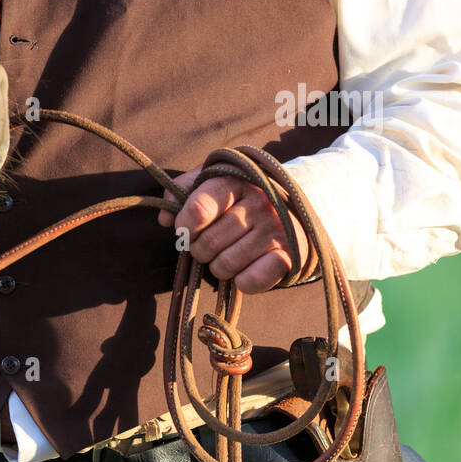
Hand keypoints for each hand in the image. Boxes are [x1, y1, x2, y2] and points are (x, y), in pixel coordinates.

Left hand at [157, 166, 309, 293]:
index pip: (198, 209)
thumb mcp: (215, 180)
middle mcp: (259, 204)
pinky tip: (245, 268)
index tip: (185, 229)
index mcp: (237, 182)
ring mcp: (276, 231)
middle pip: (208, 243)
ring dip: (217, 267)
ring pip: (225, 265)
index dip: (184, 225)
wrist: (296, 205)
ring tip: (225, 255)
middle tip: (206, 245)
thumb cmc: (243, 195)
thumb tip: (164, 217)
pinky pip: (250, 282)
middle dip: (199, 250)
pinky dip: (241, 281)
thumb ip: (185, 191)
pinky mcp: (289, 257)